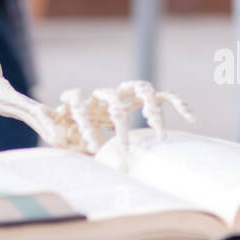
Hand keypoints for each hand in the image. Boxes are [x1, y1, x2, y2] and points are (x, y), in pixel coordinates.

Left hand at [47, 81, 195, 155]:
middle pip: (114, 96)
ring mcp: (123, 96)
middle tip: (125, 148)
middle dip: (121, 123)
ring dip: (150, 108)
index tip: (91, 146)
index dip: (83, 120)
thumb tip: (53, 131)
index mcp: (81, 101)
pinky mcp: (138, 102)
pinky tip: (190, 117)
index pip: (78, 99)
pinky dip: (176, 103)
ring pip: (141, 90)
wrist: (76, 122)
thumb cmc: (65, 130)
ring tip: (156, 130)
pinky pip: (162, 96)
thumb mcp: (53, 132)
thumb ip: (50, 127)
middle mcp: (103, 95)